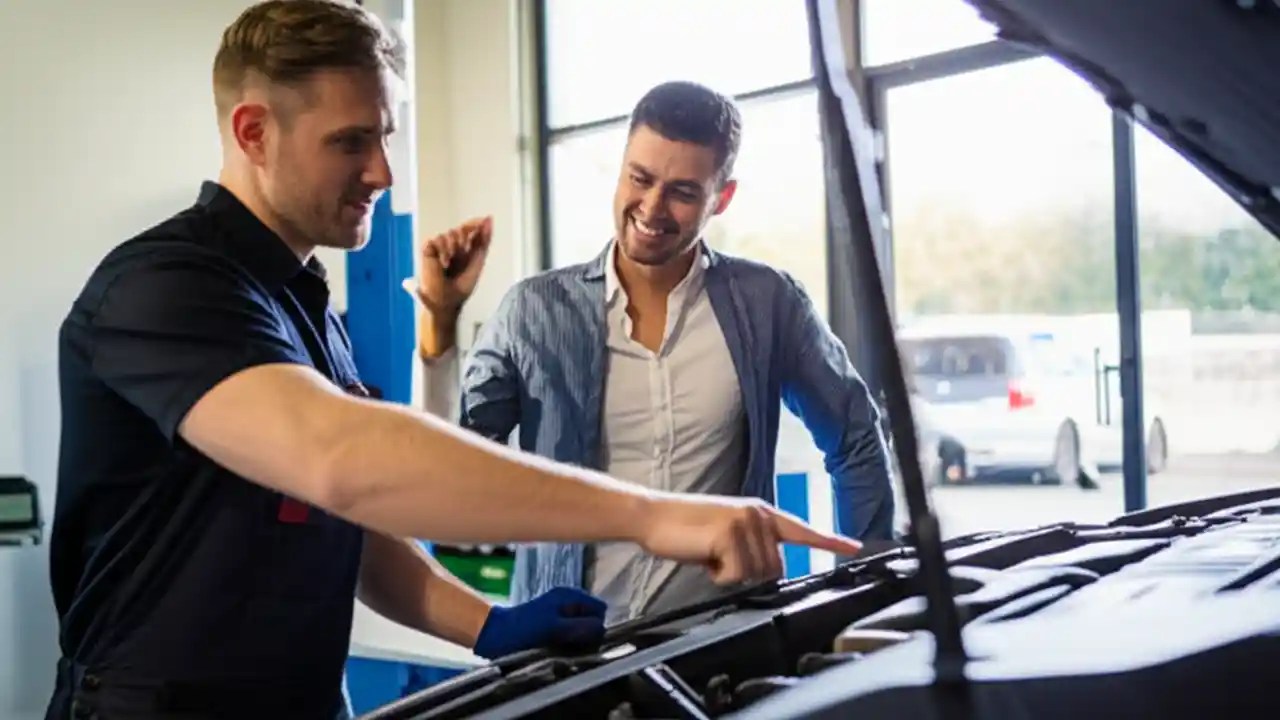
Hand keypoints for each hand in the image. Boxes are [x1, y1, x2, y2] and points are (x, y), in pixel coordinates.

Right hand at [413, 216, 492, 317]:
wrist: (446, 300)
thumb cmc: (462, 286)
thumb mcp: (478, 261)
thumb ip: (484, 241)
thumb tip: (489, 220)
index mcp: (466, 250)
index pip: (472, 231)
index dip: (479, 224)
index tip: (487, 219)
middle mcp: (454, 247)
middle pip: (462, 229)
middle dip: (466, 237)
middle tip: (463, 252)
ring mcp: (441, 248)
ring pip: (451, 233)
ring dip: (454, 247)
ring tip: (450, 262)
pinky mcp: (429, 250)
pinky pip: (438, 239)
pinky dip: (442, 249)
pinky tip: (442, 262)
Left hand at [472, 587, 606, 659]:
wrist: (493, 635)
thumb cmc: (522, 628)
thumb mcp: (554, 627)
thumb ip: (580, 627)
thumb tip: (602, 629)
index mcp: (570, 596)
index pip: (600, 610)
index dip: (597, 625)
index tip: (585, 638)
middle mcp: (568, 603)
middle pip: (592, 620)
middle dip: (587, 634)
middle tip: (570, 645)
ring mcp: (561, 615)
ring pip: (582, 631)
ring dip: (576, 642)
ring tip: (560, 648)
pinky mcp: (554, 628)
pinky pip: (570, 638)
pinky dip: (566, 645)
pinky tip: (555, 651)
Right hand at [637, 495, 862, 584]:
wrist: (654, 517)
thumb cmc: (686, 530)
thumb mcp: (727, 535)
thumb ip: (753, 545)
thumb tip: (769, 569)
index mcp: (761, 512)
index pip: (802, 530)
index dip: (830, 541)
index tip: (855, 547)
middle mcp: (759, 514)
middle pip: (775, 569)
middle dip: (747, 573)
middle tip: (718, 555)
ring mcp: (746, 523)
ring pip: (756, 575)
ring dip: (730, 574)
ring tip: (709, 552)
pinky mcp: (730, 534)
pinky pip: (736, 576)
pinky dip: (717, 576)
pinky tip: (704, 555)